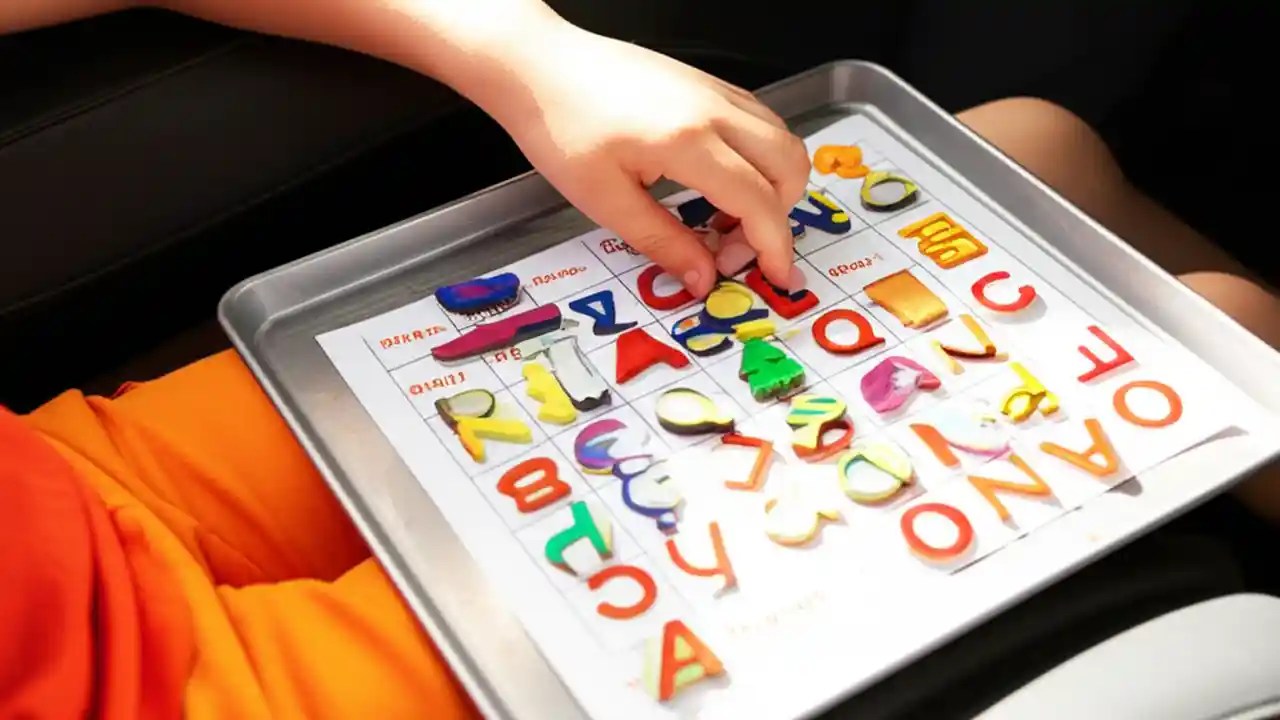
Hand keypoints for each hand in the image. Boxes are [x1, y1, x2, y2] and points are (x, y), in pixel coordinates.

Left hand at [480, 26, 808, 296]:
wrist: (538, 65)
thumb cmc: (559, 125)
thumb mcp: (603, 200)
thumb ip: (662, 242)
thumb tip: (702, 278)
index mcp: (687, 140)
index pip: (759, 201)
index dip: (773, 246)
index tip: (775, 276)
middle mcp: (713, 108)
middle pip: (789, 167)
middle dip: (778, 218)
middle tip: (733, 249)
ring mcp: (715, 90)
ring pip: (782, 141)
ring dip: (771, 188)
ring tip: (723, 219)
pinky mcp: (708, 84)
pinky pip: (760, 123)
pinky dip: (758, 160)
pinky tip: (717, 184)